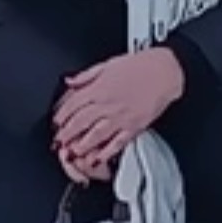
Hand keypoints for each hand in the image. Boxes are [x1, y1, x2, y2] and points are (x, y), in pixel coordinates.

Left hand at [50, 45, 185, 174]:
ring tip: (72, 153)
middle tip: (59, 142)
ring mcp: (120, 117)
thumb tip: (70, 81)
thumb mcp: (107, 64)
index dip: (61, 115)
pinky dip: (105, 152)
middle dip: (66, 134)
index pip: (73, 104)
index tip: (56, 122)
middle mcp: (107, 104)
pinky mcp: (133, 127)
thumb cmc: (140, 65)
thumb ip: (86, 75)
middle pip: (80, 122)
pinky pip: (116, 143)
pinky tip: (97, 158)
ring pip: (95, 135)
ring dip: (81, 146)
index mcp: (99, 87)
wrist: (165, 71)